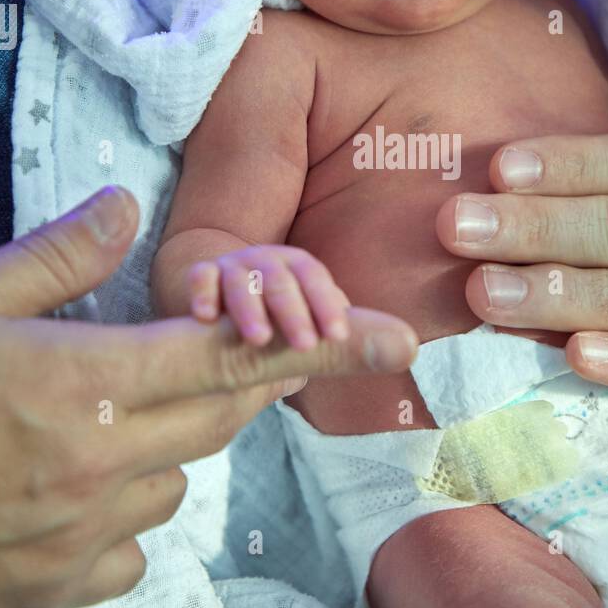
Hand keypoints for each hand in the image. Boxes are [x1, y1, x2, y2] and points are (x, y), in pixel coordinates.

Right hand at [0, 188, 416, 607]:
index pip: (234, 353)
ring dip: (157, 444)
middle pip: (222, 413)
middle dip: (228, 378)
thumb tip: (122, 203)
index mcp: (84, 380)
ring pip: (175, 478)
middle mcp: (101, 462)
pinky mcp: (52, 592)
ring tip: (78, 423)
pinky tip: (62, 493)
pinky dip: (117, 520)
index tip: (395, 334)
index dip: (321, 340)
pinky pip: (129, 553)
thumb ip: (54, 259)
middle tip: (191, 354)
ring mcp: (80, 537)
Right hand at [188, 244, 350, 349]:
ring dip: (250, 309)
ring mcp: (233, 266)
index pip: (315, 279)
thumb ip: (348, 334)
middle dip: (294, 313)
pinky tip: (205, 318)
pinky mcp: (203, 276)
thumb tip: (408, 347)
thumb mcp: (312, 321)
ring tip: (259, 340)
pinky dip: (202, 295)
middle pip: (280, 281)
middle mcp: (266, 261)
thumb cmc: (281, 317)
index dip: (327, 305)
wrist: (230, 296)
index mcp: (297, 267)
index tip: (338, 335)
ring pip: (241, 282)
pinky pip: (200, 278)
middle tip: (306, 346)